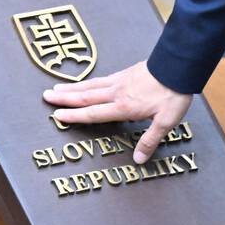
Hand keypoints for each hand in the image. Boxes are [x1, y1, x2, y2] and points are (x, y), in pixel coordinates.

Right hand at [40, 60, 192, 164]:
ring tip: (57, 88)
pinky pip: (101, 78)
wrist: (178, 66)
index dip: (74, 116)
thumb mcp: (165, 122)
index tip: (57, 116)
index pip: (93, 113)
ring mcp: (120, 81)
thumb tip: (138, 159)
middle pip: (85, 96)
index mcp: (123, 106)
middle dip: (65, 98)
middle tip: (46, 97)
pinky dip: (89, 81)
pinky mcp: (126, 73)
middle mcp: (117, 93)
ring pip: (91, 85)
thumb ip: (149, 140)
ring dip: (73, 88)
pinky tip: (86, 82)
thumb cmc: (172, 94)